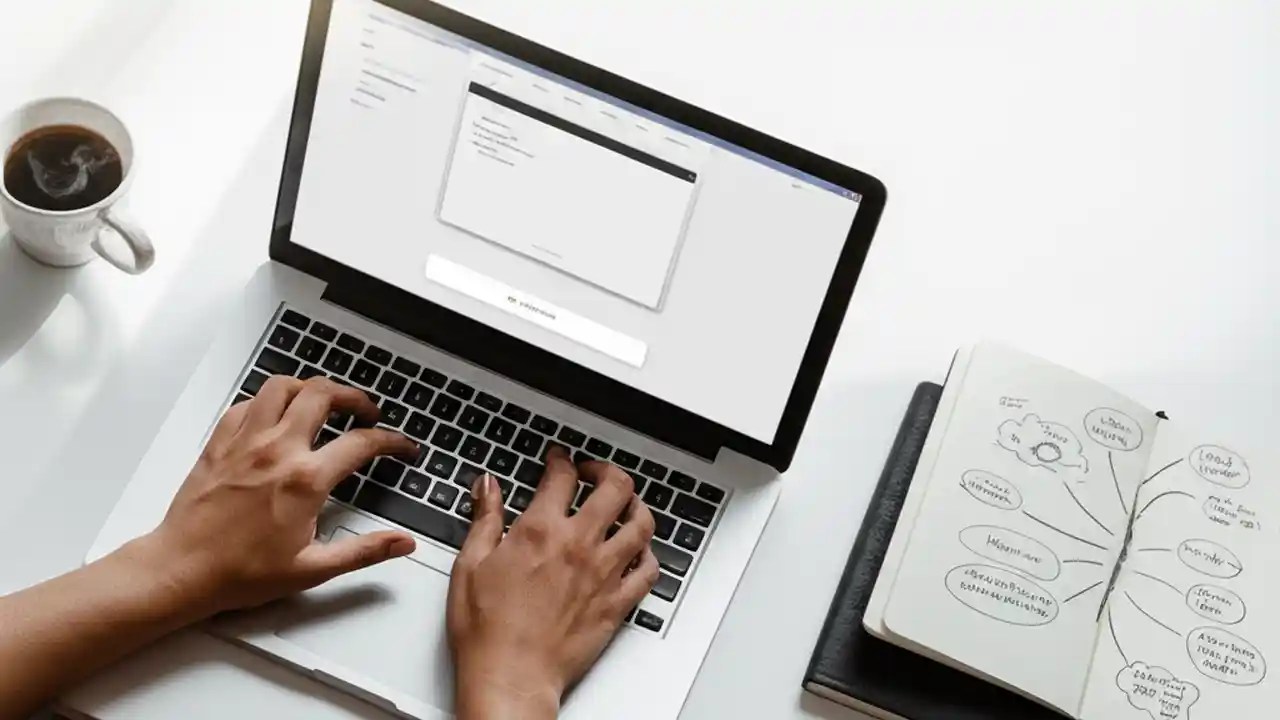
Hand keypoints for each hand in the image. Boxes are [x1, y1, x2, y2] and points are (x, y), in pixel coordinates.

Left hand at [143, 375, 420, 617]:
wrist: (182, 571)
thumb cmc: (241, 573)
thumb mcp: (313, 569)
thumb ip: (364, 551)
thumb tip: (403, 543)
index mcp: (305, 480)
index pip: (362, 443)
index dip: (392, 440)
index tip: (402, 446)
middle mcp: (277, 450)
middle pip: (323, 394)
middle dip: (353, 396)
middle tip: (365, 410)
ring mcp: (245, 442)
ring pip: (282, 387)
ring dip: (308, 388)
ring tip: (323, 401)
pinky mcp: (219, 444)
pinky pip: (246, 404)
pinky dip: (267, 402)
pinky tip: (275, 417)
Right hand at [447, 446, 658, 718]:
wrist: (511, 676)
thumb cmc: (487, 631)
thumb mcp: (470, 564)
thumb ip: (485, 519)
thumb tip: (487, 487)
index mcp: (540, 531)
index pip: (562, 476)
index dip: (562, 460)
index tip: (559, 460)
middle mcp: (579, 546)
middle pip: (615, 488)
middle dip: (606, 471)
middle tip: (595, 473)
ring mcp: (603, 574)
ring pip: (641, 524)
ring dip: (636, 506)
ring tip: (625, 504)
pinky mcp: (617, 603)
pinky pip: (649, 570)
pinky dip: (648, 555)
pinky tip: (637, 552)